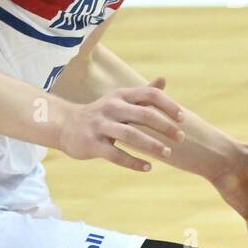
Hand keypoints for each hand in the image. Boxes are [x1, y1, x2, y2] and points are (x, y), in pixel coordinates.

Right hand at [58, 77, 185, 172]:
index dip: (168, 105)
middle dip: (165, 126)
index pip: (150, 95)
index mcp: (121, 96)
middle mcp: (112, 108)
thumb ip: (142, 92)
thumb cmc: (100, 113)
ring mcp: (101, 126)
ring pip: (131, 135)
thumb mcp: (119, 99)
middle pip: (144, 115)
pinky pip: (116, 155)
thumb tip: (164, 80)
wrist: (64, 125)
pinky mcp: (92, 144)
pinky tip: (148, 168)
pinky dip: (133, 162)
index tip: (183, 118)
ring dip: (152, 145)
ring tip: (168, 153)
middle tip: (182, 137)